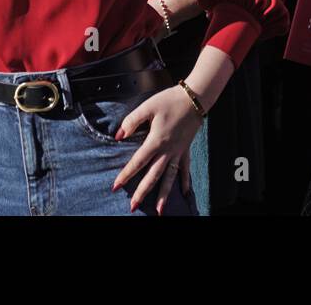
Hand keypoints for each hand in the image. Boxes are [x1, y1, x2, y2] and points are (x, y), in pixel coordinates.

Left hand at [112, 85, 201, 213]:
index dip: (126, 174)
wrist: (194, 98)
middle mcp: (167, 151)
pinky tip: (184, 194)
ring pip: (169, 178)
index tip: (116, 186)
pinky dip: (184, 182)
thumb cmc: (170, 100)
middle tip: (133, 206)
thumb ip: (132, 121)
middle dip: (142, 192)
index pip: (138, 162)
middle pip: (153, 176)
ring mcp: (178, 152)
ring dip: (164, 195)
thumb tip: (119, 135)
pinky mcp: (186, 149)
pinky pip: (185, 169)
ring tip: (159, 211)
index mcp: (156, 141)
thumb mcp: (148, 107)